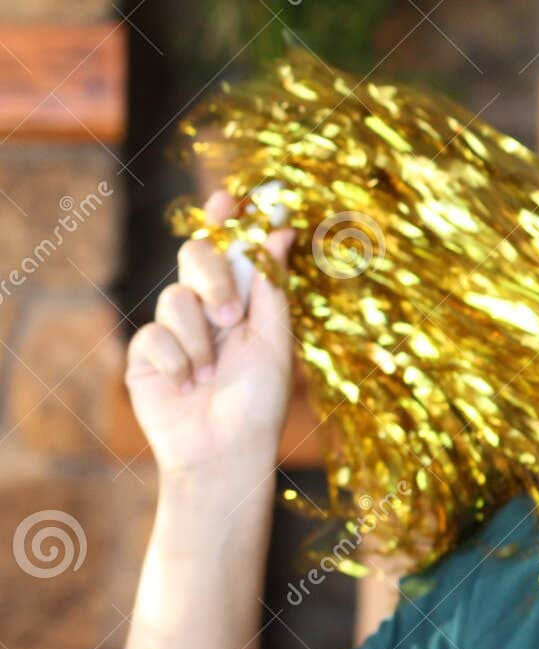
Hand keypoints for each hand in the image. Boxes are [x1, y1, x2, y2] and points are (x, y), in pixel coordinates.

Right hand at [125, 190, 296, 478]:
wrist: (225, 451)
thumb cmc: (258, 402)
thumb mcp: (274, 341)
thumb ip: (272, 287)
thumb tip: (281, 230)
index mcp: (243, 302)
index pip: (232, 249)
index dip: (228, 220)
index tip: (230, 197)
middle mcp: (207, 308)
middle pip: (196, 255)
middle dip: (213, 277)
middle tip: (230, 315)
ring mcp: (174, 329)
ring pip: (176, 297)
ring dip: (200, 337)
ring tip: (211, 374)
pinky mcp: (147, 353)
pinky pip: (154, 334)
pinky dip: (177, 361)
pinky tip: (187, 388)